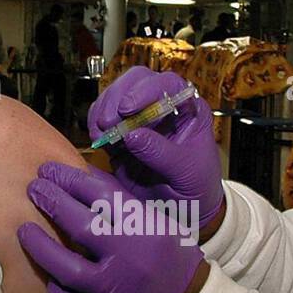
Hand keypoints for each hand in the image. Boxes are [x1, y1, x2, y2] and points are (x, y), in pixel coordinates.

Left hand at [17, 161, 203, 292]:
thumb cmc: (166, 253)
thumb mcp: (154, 219)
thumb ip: (120, 200)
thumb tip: (79, 174)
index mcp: (143, 228)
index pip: (100, 195)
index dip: (69, 178)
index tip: (49, 170)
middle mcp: (128, 258)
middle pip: (80, 225)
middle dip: (52, 202)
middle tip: (34, 189)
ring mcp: (114, 290)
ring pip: (66, 268)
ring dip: (40, 246)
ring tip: (24, 229)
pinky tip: (49, 278)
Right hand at [88, 66, 224, 227]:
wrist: (186, 211)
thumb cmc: (197, 187)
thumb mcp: (186, 172)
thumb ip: (160, 153)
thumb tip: (131, 135)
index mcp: (189, 109)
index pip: (167, 83)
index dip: (145, 90)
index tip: (128, 108)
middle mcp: (163, 107)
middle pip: (135, 81)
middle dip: (117, 98)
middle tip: (109, 123)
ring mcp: (139, 119)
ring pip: (114, 96)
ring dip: (103, 112)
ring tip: (102, 136)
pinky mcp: (120, 134)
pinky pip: (102, 118)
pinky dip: (96, 126)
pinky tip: (100, 140)